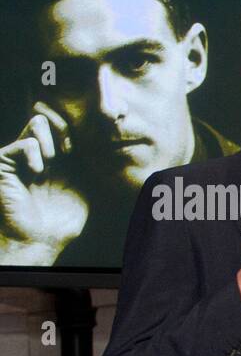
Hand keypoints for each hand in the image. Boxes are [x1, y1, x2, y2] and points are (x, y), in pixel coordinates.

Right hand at [0, 102, 90, 262]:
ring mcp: (22, 155)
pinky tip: (38, 172)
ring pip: (38, 122)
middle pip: (53, 117)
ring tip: (52, 162)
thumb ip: (94, 166)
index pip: (69, 125)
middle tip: (68, 153)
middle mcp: (42, 151)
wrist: (42, 238)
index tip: (82, 152)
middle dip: (65, 131)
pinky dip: (35, 154)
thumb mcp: (88, 189)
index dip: (79, 131)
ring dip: (51, 141)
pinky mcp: (5, 162)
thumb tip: (114, 146)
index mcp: (61, 155)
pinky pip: (24, 143)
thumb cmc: (64, 219)